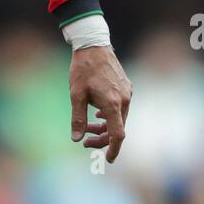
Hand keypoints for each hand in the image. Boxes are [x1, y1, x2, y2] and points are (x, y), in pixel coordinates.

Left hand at [69, 45, 131, 162]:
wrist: (93, 44)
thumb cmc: (83, 68)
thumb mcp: (76, 94)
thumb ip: (78, 118)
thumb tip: (76, 138)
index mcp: (113, 103)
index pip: (118, 134)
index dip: (114, 149)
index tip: (108, 160)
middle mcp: (124, 99)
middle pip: (118, 127)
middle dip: (103, 138)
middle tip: (85, 142)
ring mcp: (127, 92)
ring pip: (119, 117)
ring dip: (105, 126)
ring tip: (89, 127)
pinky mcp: (126, 86)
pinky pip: (121, 107)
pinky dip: (110, 115)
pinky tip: (98, 115)